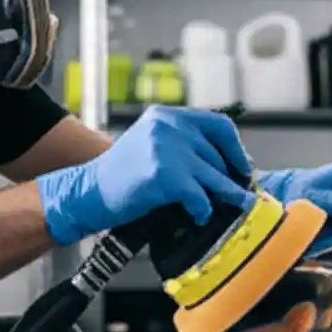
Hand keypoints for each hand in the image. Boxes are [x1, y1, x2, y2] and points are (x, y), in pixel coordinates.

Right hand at [37, 106, 255, 245]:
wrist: (88, 191)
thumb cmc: (122, 175)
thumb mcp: (153, 143)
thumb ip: (185, 143)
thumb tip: (231, 163)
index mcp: (168, 116)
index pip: (219, 125)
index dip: (235, 149)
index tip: (243, 166)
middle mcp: (169, 126)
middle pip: (218, 153)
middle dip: (232, 175)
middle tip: (239, 192)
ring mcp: (168, 149)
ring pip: (215, 175)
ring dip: (229, 194)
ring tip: (239, 205)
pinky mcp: (166, 175)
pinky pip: (200, 196)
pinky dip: (204, 209)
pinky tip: (200, 215)